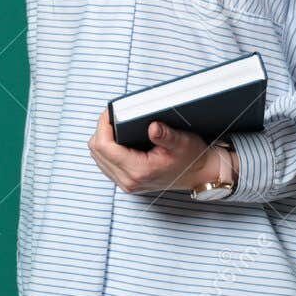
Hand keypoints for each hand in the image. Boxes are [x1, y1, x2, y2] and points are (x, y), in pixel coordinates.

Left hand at [88, 109, 216, 194]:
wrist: (199, 174)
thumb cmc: (191, 158)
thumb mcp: (181, 142)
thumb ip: (165, 134)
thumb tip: (152, 127)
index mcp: (138, 171)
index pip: (104, 146)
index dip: (103, 125)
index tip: (110, 112)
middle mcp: (128, 180)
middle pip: (97, 151)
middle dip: (101, 130)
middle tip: (113, 116)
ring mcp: (125, 183)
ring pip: (98, 157)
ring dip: (102, 140)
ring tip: (114, 126)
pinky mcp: (126, 182)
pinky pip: (104, 163)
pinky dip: (107, 149)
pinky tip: (117, 140)